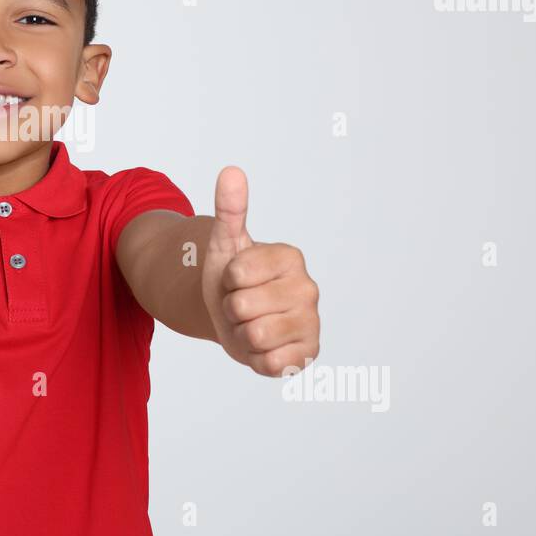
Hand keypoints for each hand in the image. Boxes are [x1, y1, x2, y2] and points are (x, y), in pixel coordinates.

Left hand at [200, 166, 319, 375]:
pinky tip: (263, 346)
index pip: (237, 274)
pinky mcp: (308, 355)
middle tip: (241, 303)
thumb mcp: (224, 243)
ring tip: (250, 322)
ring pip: (255, 335)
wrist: (235, 317)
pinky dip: (257, 358)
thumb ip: (230, 209)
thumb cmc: (232, 278)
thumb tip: (231, 171)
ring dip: (242, 334)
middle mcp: (308, 289)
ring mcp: (311, 323)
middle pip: (243, 306)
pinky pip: (270, 364)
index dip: (226, 280)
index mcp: (290, 258)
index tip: (235, 278)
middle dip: (231, 308)